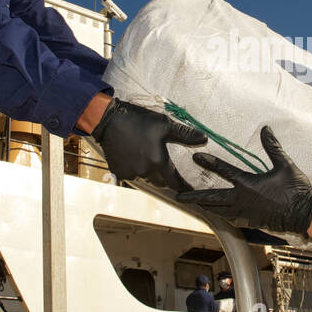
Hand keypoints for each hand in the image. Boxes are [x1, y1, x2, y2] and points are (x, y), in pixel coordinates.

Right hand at [90, 98, 207, 189]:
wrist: (108, 120)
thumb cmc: (138, 120)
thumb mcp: (164, 124)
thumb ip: (185, 135)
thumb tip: (204, 139)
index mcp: (158, 161)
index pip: (175, 181)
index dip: (184, 187)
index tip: (190, 191)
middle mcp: (144, 171)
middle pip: (161, 181)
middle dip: (165, 177)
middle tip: (166, 166)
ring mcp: (130, 173)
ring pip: (146, 178)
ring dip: (150, 172)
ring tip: (147, 157)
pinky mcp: (118, 171)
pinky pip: (132, 175)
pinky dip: (135, 169)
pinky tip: (134, 156)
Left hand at [177, 126, 311, 233]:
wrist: (305, 215)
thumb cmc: (296, 190)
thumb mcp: (285, 165)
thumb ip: (273, 147)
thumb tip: (266, 128)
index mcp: (249, 184)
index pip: (224, 171)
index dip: (209, 162)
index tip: (196, 157)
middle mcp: (242, 200)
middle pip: (212, 198)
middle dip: (194, 196)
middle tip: (178, 195)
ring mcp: (245, 213)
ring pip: (218, 210)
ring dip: (204, 206)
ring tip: (191, 204)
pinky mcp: (250, 222)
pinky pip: (229, 218)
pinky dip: (219, 215)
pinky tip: (214, 213)